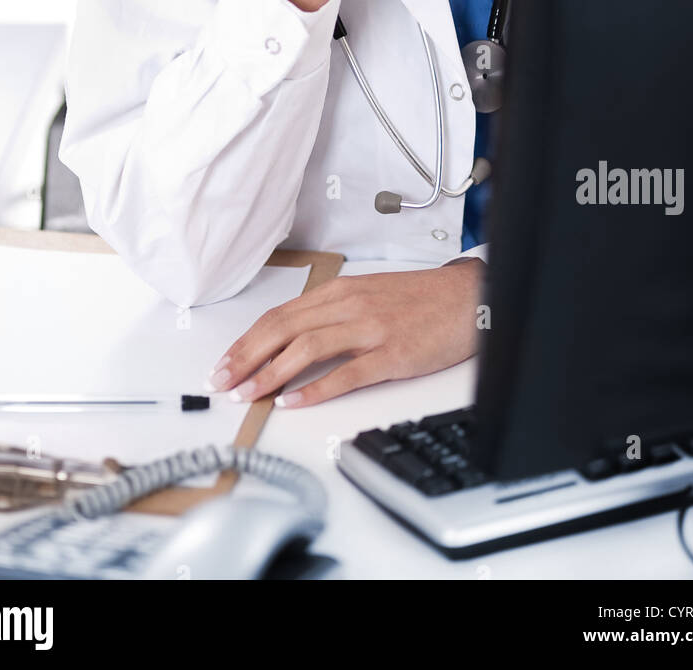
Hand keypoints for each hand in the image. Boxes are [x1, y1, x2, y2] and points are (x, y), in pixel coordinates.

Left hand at [205, 260, 483, 407]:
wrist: (470, 297)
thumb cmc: (421, 299)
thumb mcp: (370, 295)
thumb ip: (333, 313)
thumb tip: (292, 338)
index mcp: (340, 291)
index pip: (279, 315)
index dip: (246, 341)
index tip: (224, 363)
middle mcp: (350, 305)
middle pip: (284, 329)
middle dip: (247, 358)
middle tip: (222, 383)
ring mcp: (371, 329)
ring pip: (307, 348)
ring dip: (271, 373)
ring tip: (248, 395)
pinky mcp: (392, 354)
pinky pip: (346, 373)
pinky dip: (315, 389)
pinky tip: (294, 402)